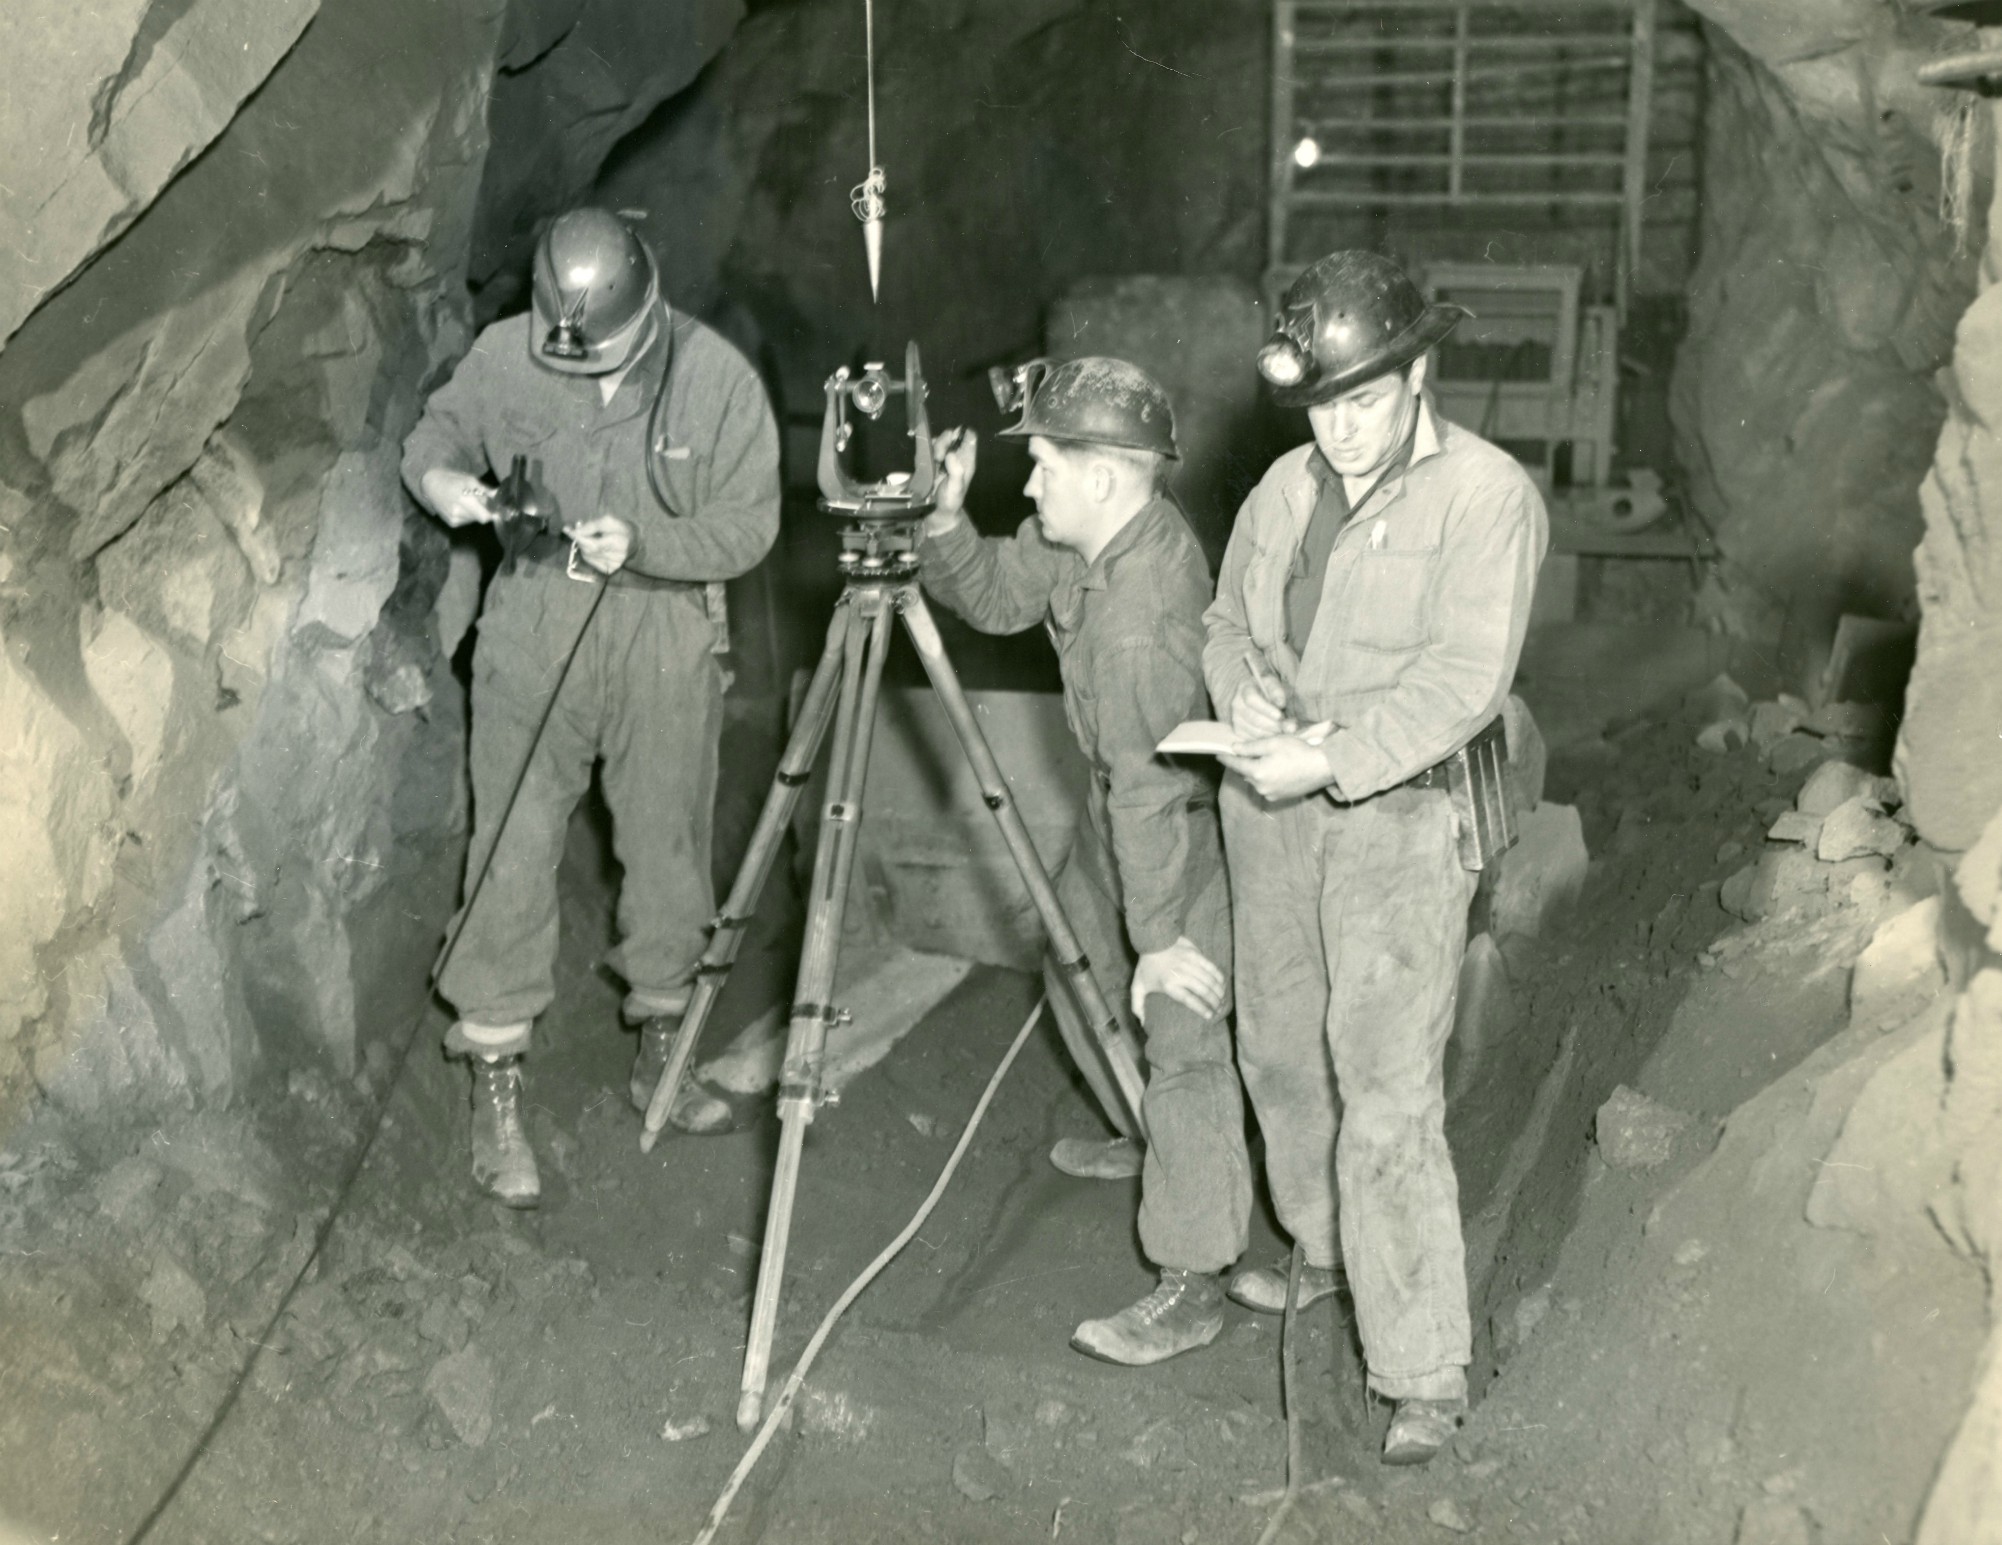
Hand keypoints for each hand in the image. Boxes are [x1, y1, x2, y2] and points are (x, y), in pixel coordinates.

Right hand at [421, 468, 497, 527]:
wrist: (431, 485)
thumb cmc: (452, 480)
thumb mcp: (470, 480)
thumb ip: (485, 490)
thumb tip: (499, 494)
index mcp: (463, 499)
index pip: (485, 517)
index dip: (491, 512)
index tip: (493, 507)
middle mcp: (457, 512)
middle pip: (481, 518)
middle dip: (483, 510)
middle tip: (478, 500)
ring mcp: (453, 519)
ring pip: (474, 520)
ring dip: (475, 512)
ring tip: (466, 501)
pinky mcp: (451, 523)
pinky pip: (467, 521)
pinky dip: (467, 515)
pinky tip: (461, 506)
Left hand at [566, 515, 634, 574]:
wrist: (635, 540)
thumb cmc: (620, 528)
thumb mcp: (608, 520)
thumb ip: (592, 525)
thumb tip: (576, 531)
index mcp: (619, 542)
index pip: (593, 543)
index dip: (578, 537)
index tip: (567, 529)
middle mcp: (618, 556)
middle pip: (589, 550)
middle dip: (580, 540)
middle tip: (576, 531)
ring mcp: (615, 565)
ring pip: (588, 556)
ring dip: (583, 546)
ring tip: (589, 538)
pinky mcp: (611, 569)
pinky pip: (591, 562)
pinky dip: (588, 554)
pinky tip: (593, 548)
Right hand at [924, 427, 976, 534]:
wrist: (936, 511)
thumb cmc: (951, 500)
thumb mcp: (956, 487)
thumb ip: (956, 471)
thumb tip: (951, 453)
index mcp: (967, 461)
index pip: (970, 438)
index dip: (963, 433)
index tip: (953, 441)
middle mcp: (956, 457)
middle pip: (952, 436)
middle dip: (944, 441)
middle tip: (939, 456)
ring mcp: (943, 458)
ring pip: (939, 440)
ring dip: (934, 447)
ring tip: (933, 460)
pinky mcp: (931, 461)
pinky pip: (927, 449)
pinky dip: (925, 451)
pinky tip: (925, 460)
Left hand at [1131, 937, 1227, 1023]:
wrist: (1151, 938)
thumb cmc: (1146, 965)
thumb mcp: (1137, 985)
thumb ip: (1138, 1005)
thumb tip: (1143, 1022)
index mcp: (1168, 984)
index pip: (1189, 999)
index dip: (1202, 1009)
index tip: (1210, 1016)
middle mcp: (1180, 974)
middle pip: (1203, 991)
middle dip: (1215, 1002)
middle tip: (1219, 1009)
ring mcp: (1189, 963)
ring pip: (1210, 980)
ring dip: (1219, 991)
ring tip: (1222, 1000)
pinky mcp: (1195, 953)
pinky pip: (1211, 967)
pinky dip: (1219, 977)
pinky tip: (1222, 984)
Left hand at [1219, 731, 1338, 802]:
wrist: (1323, 767)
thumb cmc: (1299, 751)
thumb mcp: (1273, 743)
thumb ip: (1251, 747)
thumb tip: (1234, 748)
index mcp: (1258, 772)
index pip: (1236, 764)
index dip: (1226, 758)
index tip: (1218, 754)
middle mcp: (1261, 787)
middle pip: (1246, 773)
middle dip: (1244, 763)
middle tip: (1245, 752)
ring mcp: (1271, 794)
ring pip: (1256, 780)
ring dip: (1256, 771)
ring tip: (1264, 759)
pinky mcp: (1280, 797)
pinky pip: (1266, 786)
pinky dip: (1266, 778)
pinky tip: (1275, 769)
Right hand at [1228, 677, 1290, 739]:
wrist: (1262, 698)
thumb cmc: (1270, 691)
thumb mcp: (1275, 685)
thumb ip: (1278, 692)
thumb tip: (1280, 704)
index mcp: (1245, 689)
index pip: (1251, 699)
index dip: (1266, 709)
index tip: (1280, 716)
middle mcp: (1237, 704)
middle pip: (1253, 718)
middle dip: (1273, 724)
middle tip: (1289, 728)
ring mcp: (1236, 720)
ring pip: (1254, 731)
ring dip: (1272, 734)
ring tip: (1286, 732)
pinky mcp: (1239, 732)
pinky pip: (1253, 741)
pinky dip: (1267, 741)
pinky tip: (1278, 737)